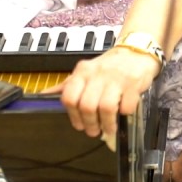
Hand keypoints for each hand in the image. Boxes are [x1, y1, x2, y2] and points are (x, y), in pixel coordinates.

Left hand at [45, 48, 161, 139]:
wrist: (136, 50)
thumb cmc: (110, 64)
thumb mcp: (86, 71)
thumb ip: (68, 84)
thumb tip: (45, 94)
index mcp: (83, 72)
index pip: (69, 97)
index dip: (73, 116)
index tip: (79, 125)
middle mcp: (97, 74)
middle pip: (87, 106)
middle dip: (90, 124)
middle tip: (94, 131)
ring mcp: (116, 78)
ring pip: (106, 108)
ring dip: (107, 123)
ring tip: (109, 128)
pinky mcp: (133, 83)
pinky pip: (126, 106)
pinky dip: (125, 113)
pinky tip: (124, 113)